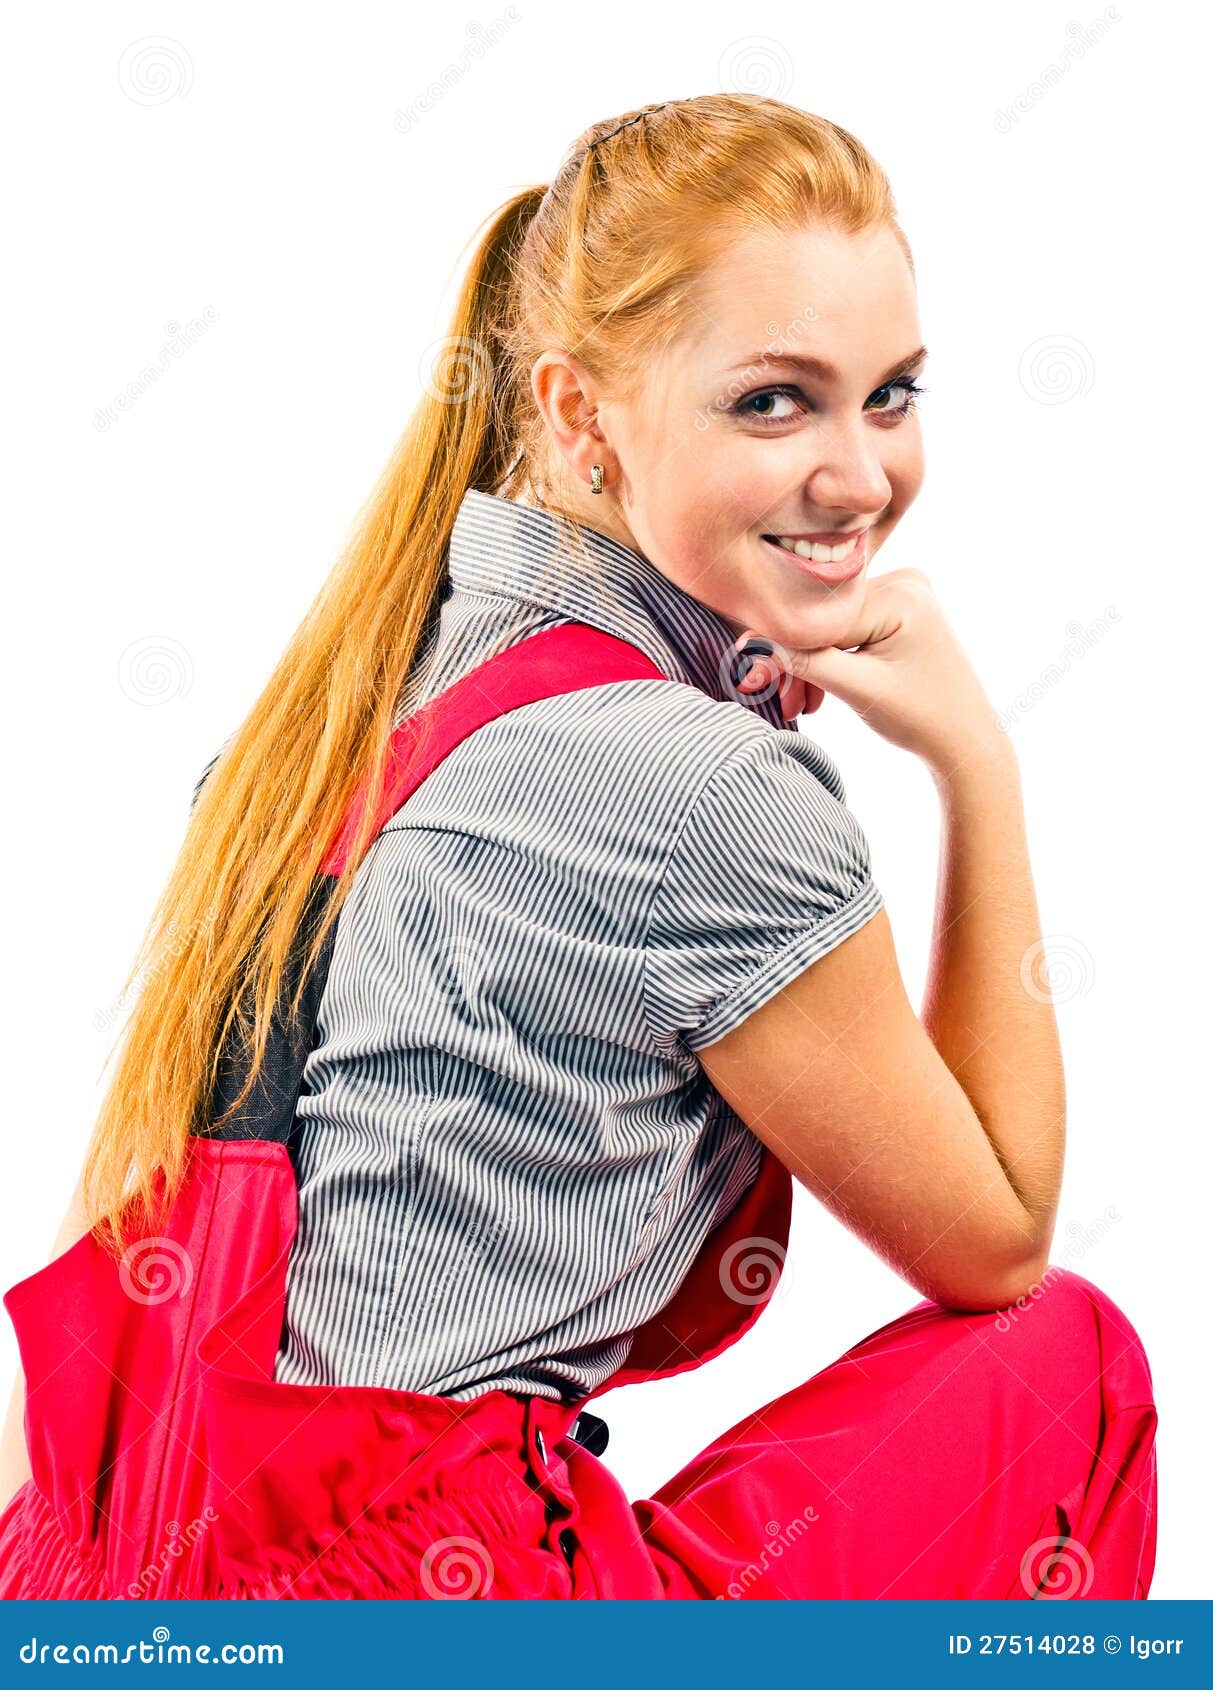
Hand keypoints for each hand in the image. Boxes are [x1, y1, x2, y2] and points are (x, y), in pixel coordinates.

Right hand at [733, 570, 1006, 770]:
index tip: (746, 676)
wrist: (964, 739)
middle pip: (824, 621)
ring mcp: (902, 593)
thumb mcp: (857, 689)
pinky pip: (847, 631)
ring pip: (831, 628)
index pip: (822, 617)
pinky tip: (814, 692)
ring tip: (796, 706)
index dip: (780, 649)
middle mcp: (904, 581)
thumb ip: (804, 662)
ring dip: (808, 666)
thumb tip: (751, 648)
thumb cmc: (921, 717)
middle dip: (794, 662)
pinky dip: (830, 660)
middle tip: (761, 696)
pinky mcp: (897, 610)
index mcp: (902, 593)